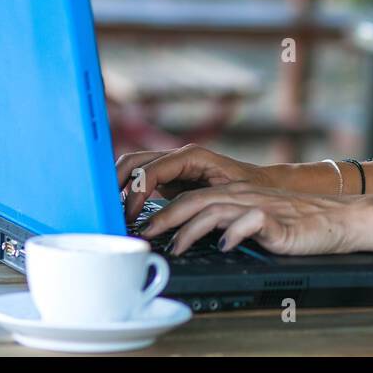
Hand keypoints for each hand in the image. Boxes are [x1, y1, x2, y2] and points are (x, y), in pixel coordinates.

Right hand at [116, 144, 270, 225]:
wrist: (262, 187)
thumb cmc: (251, 189)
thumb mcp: (228, 195)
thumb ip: (201, 201)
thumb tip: (174, 215)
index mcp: (191, 156)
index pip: (151, 170)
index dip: (136, 193)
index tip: (130, 216)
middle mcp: (178, 157)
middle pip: (133, 162)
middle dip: (116, 184)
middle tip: (110, 212)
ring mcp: (172, 166)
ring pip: (132, 168)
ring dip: (118, 187)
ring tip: (112, 213)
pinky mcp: (169, 179)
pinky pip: (140, 180)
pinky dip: (127, 193)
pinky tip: (123, 212)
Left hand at [136, 183, 372, 257]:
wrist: (338, 220)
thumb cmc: (298, 223)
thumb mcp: (255, 218)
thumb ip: (227, 221)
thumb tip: (191, 237)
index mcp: (236, 194)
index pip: (190, 196)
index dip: (163, 210)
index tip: (141, 227)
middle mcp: (244, 196)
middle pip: (195, 200)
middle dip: (165, 217)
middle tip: (145, 236)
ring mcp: (260, 206)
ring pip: (216, 209)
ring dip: (191, 229)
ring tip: (176, 246)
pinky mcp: (278, 221)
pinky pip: (251, 222)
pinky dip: (234, 233)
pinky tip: (225, 245)